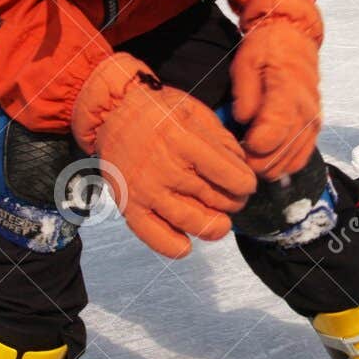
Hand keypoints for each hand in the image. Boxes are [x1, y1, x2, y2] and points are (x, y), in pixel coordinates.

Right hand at [72, 54, 257, 257]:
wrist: (112, 114)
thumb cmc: (157, 111)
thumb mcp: (195, 112)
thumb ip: (221, 140)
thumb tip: (242, 167)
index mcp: (184, 141)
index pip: (231, 176)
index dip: (246, 184)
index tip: (246, 184)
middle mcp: (165, 168)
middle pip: (217, 200)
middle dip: (234, 202)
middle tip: (233, 198)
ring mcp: (146, 190)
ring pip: (194, 223)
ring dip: (215, 226)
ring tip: (219, 220)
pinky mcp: (130, 207)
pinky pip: (157, 238)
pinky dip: (176, 247)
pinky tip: (187, 242)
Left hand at [229, 0, 322, 179]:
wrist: (294, 37)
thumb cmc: (267, 48)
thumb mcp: (246, 62)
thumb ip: (244, 93)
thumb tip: (243, 119)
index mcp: (287, 93)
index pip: (271, 135)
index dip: (251, 148)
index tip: (238, 144)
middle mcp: (305, 111)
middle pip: (281, 155)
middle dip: (256, 161)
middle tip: (237, 152)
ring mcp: (313, 121)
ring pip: (292, 162)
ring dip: (268, 166)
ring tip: (248, 155)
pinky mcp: (314, 126)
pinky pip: (301, 157)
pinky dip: (283, 164)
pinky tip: (266, 158)